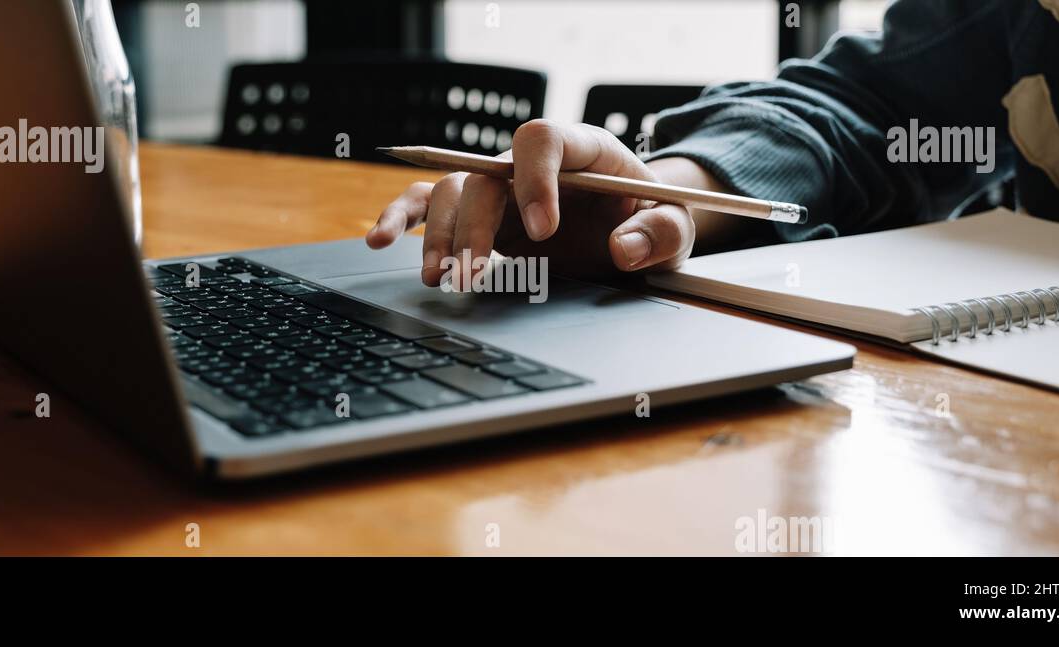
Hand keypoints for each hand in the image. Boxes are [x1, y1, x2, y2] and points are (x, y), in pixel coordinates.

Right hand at [365, 120, 699, 285]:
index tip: (544, 230)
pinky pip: (431, 205)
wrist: (636, 225)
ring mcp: (500, 188)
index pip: (544, 140)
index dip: (536, 179)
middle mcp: (532, 164)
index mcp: (584, 150)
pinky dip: (403, 219)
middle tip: (477, 273)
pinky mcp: (480, 215)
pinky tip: (381, 239)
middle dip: (478, 226)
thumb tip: (625, 247)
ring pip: (452, 192)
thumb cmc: (652, 218)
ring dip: (441, 235)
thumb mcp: (677, 227)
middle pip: (486, 174)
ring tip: (442, 278)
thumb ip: (661, 234)